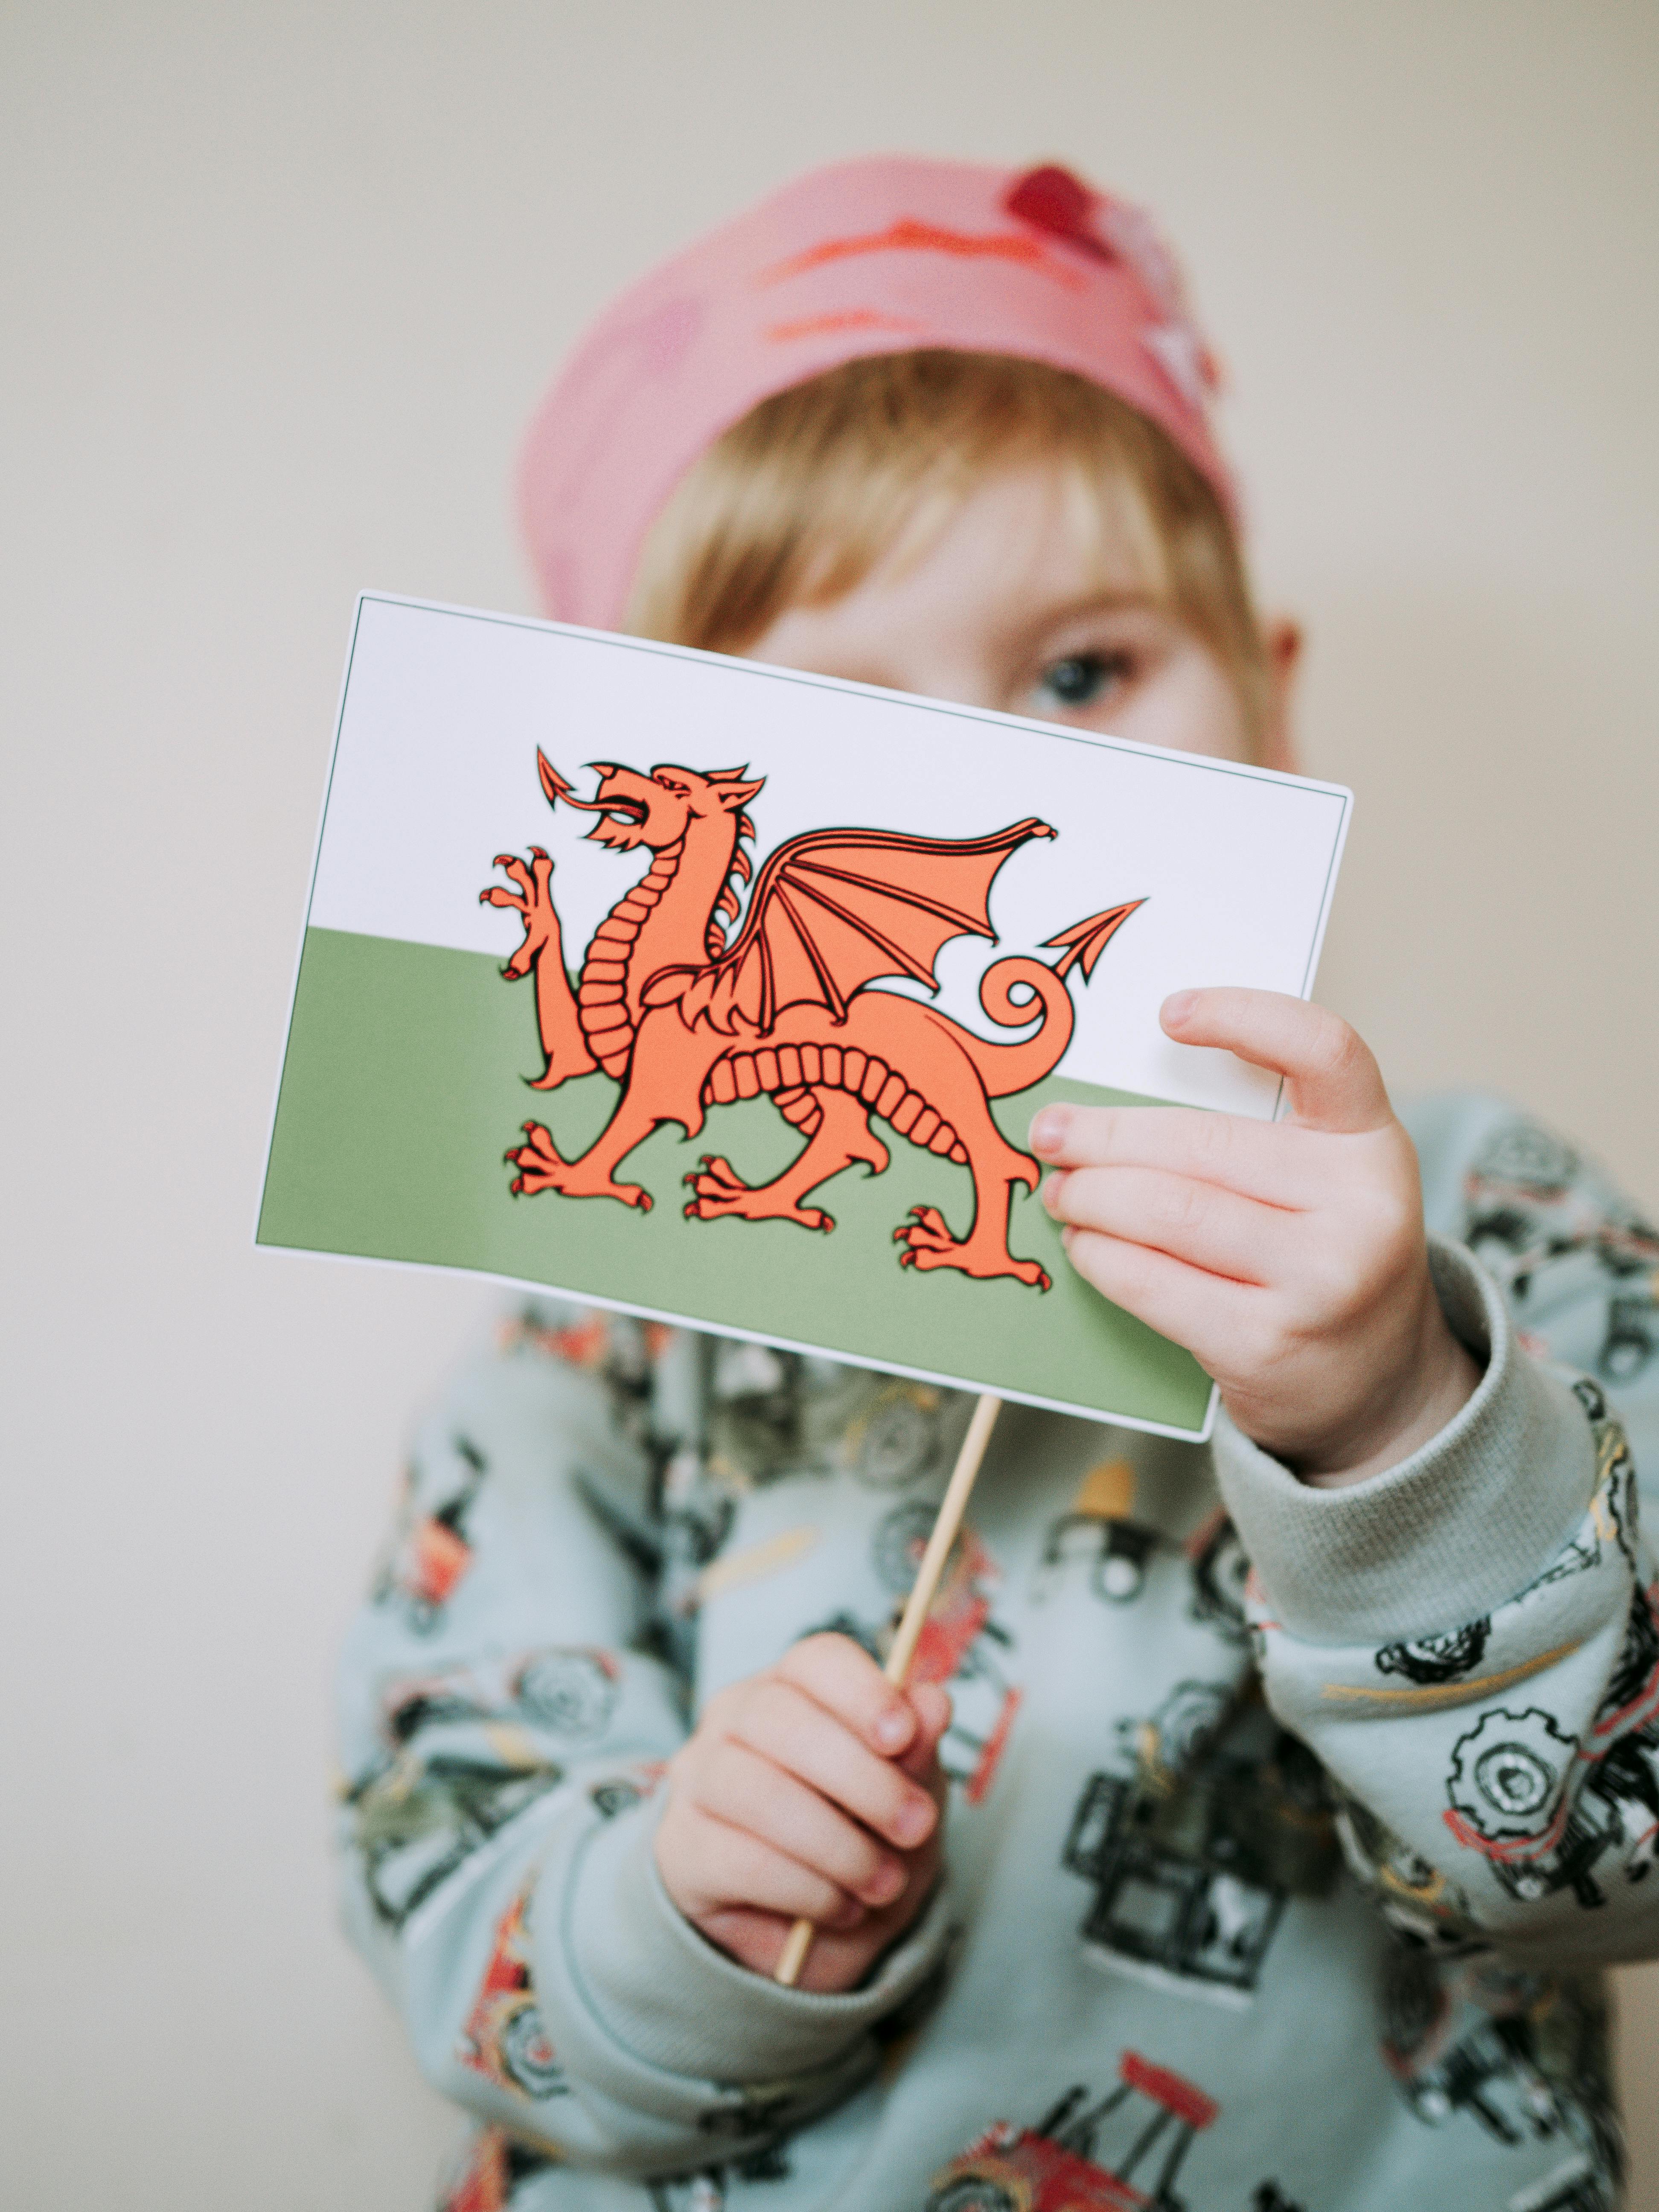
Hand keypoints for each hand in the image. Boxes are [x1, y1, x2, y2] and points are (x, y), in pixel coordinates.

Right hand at [654, 1633, 949, 1992]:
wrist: (817, 1929)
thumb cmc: (863, 1836)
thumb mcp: (907, 1795)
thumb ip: (917, 1748)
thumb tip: (933, 1701)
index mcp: (792, 1685)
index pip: (816, 1659)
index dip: (861, 1690)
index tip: (904, 1734)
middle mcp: (734, 1718)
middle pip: (780, 1717)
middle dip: (860, 1777)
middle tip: (915, 1826)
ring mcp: (699, 1779)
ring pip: (758, 1790)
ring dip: (837, 1844)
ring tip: (884, 1881)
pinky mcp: (683, 1849)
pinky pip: (743, 1860)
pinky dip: (807, 1889)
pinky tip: (840, 1906)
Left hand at [1033, 988, 1481, 1482]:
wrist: (1377, 1384)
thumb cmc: (1321, 1259)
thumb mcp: (1321, 1184)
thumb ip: (1253, 1137)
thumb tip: (1111, 1110)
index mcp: (1372, 1144)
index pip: (1323, 1051)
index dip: (1244, 1016)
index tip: (1169, 1014)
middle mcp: (1358, 1207)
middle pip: (1203, 1144)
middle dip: (1106, 1137)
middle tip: (1052, 1133)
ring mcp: (1317, 1280)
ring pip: (1168, 1212)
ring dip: (1091, 1197)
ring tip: (1060, 1192)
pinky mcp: (1264, 1344)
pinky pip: (1153, 1283)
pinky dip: (1102, 1258)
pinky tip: (1085, 1245)